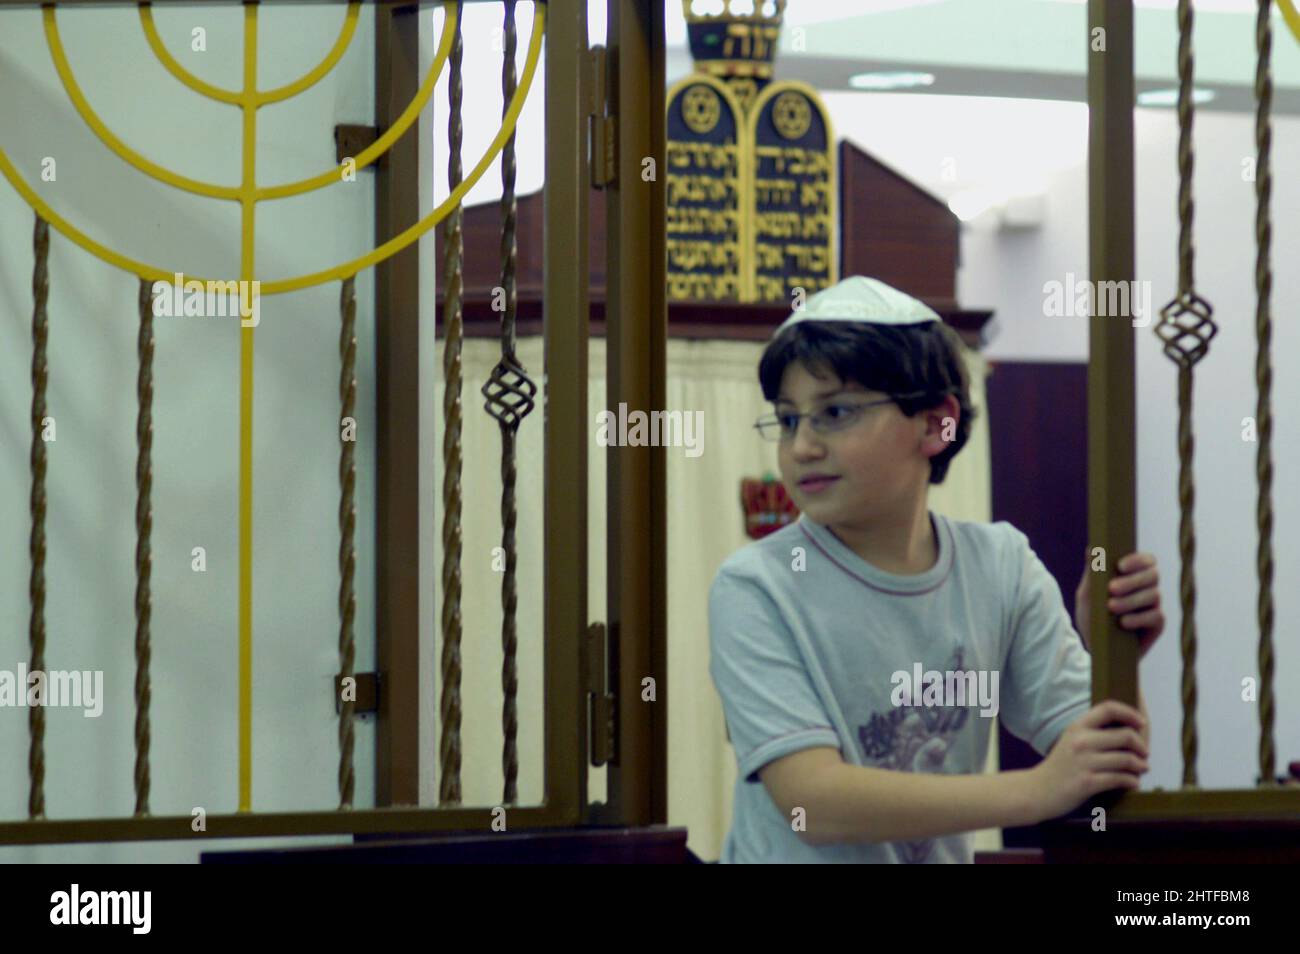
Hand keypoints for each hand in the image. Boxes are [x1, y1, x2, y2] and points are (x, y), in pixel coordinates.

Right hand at [1025, 700, 1148, 822]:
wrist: (1038, 790)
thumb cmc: (1060, 766)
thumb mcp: (1071, 741)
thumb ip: (1093, 733)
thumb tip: (1128, 731)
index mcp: (1077, 727)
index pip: (1108, 708)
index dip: (1130, 713)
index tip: (1141, 722)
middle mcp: (1081, 741)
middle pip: (1125, 735)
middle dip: (1141, 746)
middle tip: (1144, 754)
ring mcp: (1084, 762)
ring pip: (1126, 759)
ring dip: (1140, 766)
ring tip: (1141, 769)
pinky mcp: (1087, 782)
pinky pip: (1120, 779)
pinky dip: (1131, 781)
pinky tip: (1133, 783)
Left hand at [1075, 550, 1163, 658]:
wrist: (1095, 648)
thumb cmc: (1092, 616)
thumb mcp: (1088, 595)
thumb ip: (1092, 573)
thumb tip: (1092, 548)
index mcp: (1133, 575)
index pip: (1146, 560)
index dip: (1137, 560)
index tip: (1120, 566)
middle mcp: (1147, 587)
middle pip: (1153, 575)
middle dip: (1132, 581)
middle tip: (1111, 589)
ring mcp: (1154, 605)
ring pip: (1154, 595)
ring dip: (1131, 600)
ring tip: (1111, 607)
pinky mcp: (1157, 624)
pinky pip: (1156, 616)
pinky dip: (1138, 618)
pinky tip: (1123, 622)